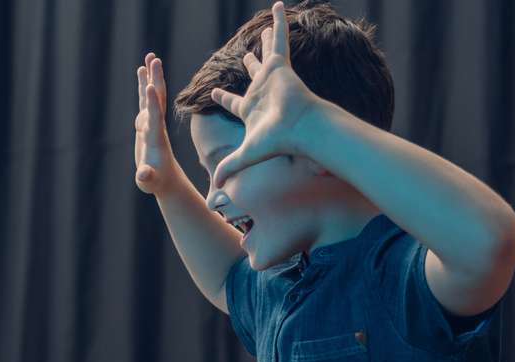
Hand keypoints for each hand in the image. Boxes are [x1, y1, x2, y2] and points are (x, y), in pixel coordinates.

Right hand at [134, 52, 178, 195]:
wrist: (164, 179)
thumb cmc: (155, 181)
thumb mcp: (149, 181)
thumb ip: (146, 177)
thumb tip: (143, 173)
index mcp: (156, 137)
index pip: (154, 117)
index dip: (151, 103)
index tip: (149, 86)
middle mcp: (156, 126)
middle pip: (156, 99)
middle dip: (155, 80)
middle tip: (154, 60)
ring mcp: (152, 123)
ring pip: (151, 96)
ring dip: (150, 77)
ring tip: (150, 58)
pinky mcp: (146, 123)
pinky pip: (145, 101)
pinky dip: (143, 86)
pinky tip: (141, 73)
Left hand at [210, 1, 324, 188]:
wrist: (300, 130)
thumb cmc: (277, 142)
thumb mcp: (245, 155)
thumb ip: (229, 168)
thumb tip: (216, 190)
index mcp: (251, 110)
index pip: (233, 102)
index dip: (222, 97)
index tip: (214, 91)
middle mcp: (262, 91)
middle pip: (253, 74)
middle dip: (249, 64)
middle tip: (246, 53)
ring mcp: (273, 77)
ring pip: (268, 52)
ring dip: (267, 38)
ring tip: (267, 22)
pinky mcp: (281, 65)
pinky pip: (280, 38)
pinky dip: (280, 22)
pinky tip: (278, 5)